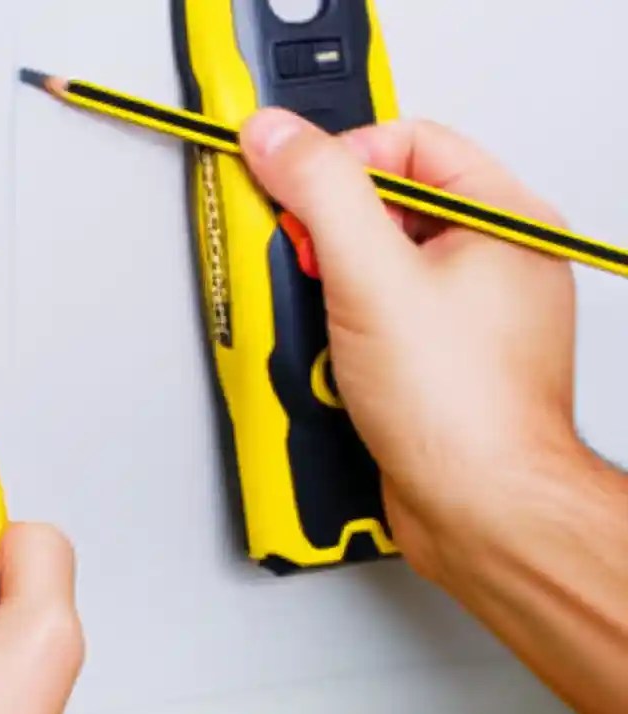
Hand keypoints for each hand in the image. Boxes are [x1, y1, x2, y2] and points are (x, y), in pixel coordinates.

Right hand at [238, 110, 579, 581]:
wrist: (479, 510)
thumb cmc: (462, 411)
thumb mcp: (372, 279)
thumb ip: (320, 192)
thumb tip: (277, 138)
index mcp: (502, 220)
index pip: (409, 141)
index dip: (341, 159)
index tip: (293, 191)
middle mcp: (490, 260)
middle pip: (382, 204)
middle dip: (324, 236)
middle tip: (304, 263)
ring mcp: (464, 312)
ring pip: (370, 264)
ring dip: (325, 290)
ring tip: (321, 324)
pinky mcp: (434, 356)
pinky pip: (372, 314)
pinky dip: (337, 330)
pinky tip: (331, 359)